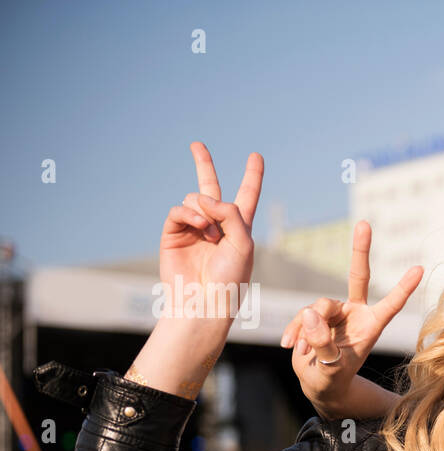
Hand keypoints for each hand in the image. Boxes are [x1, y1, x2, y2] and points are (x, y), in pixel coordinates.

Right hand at [158, 142, 262, 317]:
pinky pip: (180, 210)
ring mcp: (193, 228)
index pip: (247, 196)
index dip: (252, 176)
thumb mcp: (243, 244)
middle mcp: (216, 225)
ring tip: (211, 232)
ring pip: (196, 198)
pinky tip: (200, 226)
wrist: (203, 300)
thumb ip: (231, 214)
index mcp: (239, 228)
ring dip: (204, 209)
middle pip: (210, 188)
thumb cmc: (230, 279)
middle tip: (196, 144)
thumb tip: (205, 197)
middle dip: (203, 164)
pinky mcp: (174, 233)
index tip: (256, 156)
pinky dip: (190, 213)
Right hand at [279, 221, 421, 416]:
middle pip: (358, 276)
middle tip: (364, 224)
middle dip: (360, 250)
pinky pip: (301, 315)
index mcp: (370, 327)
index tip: (420, 269)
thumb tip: (310, 313)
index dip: (404, 288)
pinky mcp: (315, 315)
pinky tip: (289, 346)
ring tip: (305, 352)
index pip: (390, 305)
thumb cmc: (333, 380)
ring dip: (309, 328)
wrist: (320, 385)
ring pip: (318, 305)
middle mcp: (355, 313)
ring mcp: (334, 313)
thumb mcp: (330, 370)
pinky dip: (294, 330)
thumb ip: (323, 344)